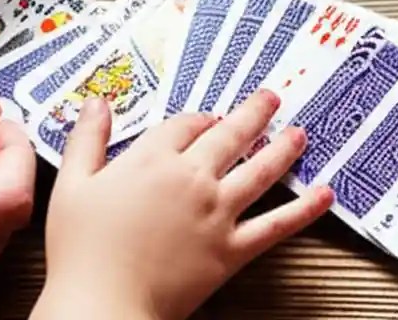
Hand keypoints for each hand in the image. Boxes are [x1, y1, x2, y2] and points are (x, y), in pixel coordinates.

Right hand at [33, 91, 331, 319]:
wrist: (102, 304)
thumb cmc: (81, 250)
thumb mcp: (71, 184)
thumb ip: (87, 140)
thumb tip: (97, 102)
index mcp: (153, 159)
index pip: (186, 125)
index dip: (201, 119)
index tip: (210, 118)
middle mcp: (192, 178)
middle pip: (230, 135)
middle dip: (254, 114)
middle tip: (272, 98)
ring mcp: (217, 212)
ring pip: (260, 170)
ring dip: (284, 148)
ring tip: (301, 133)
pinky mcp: (232, 248)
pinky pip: (276, 225)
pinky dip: (304, 209)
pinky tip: (325, 194)